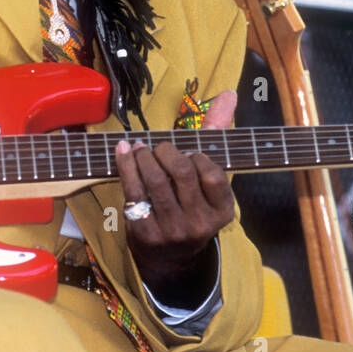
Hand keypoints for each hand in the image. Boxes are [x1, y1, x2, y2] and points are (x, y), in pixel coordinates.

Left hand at [114, 90, 237, 303]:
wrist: (170, 258)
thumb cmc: (191, 203)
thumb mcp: (207, 178)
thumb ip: (217, 134)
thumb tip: (229, 93)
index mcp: (223, 211)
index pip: (213, 175)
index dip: (197, 157)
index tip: (186, 152)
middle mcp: (200, 225)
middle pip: (181, 173)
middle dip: (166, 151)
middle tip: (158, 147)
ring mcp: (172, 231)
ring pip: (155, 181)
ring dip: (143, 156)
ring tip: (139, 148)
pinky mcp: (145, 233)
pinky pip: (133, 191)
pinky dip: (126, 165)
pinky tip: (123, 152)